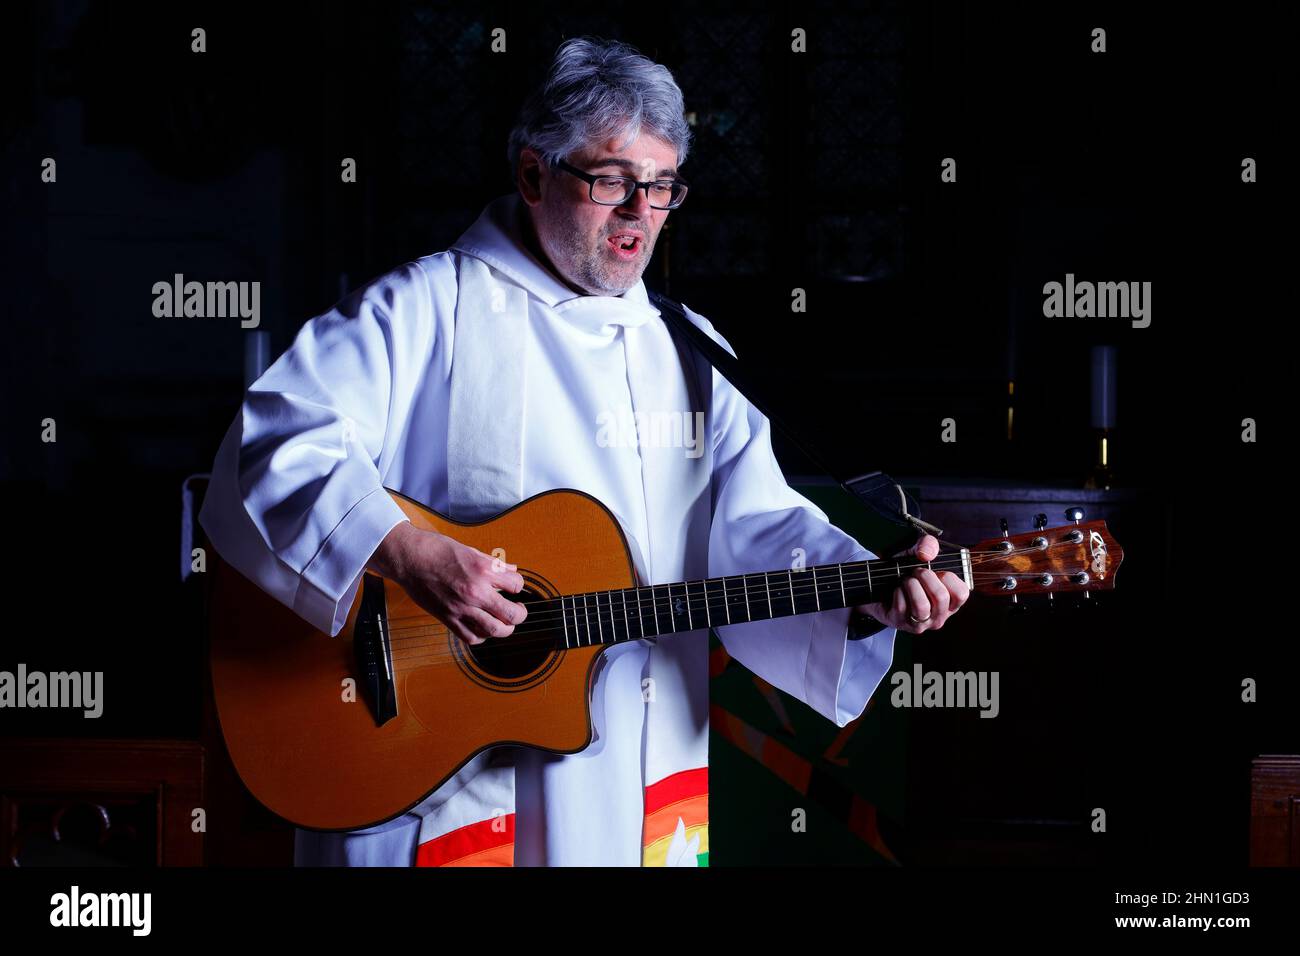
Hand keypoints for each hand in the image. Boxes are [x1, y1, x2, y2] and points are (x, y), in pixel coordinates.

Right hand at [366, 522, 526, 645]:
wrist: (409, 558)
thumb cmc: (437, 550)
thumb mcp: (471, 550)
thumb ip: (493, 563)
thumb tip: (510, 570)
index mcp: (484, 570)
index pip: (516, 584)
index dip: (518, 585)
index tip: (513, 586)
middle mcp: (475, 591)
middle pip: (511, 614)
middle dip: (520, 614)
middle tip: (518, 611)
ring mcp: (462, 607)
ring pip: (495, 630)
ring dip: (505, 629)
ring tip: (505, 624)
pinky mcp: (448, 618)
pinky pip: (471, 637)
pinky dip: (481, 636)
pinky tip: (482, 629)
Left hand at [852, 534, 969, 633]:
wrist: (878, 584)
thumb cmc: (906, 572)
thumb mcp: (918, 554)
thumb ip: (928, 545)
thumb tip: (926, 554)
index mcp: (950, 602)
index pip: (962, 593)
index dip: (949, 578)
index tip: (937, 571)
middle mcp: (938, 616)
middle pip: (941, 597)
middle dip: (926, 577)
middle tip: (916, 571)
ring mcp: (920, 623)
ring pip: (922, 606)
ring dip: (911, 586)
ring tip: (906, 580)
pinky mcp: (900, 623)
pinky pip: (902, 607)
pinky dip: (897, 592)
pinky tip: (896, 590)